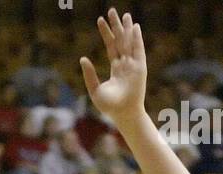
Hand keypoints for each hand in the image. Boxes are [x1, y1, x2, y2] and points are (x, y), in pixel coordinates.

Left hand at [80, 9, 146, 125]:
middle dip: (116, 26)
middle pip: (120, 40)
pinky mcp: (140, 67)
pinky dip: (137, 38)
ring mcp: (133, 65)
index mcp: (116, 68)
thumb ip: (89, 75)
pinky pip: (138, 50)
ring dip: (127, 28)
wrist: (123, 114)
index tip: (100, 20)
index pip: (111, 46)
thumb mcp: (95, 90)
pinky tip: (135, 27)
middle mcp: (126, 64)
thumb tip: (82, 58)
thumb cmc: (109, 107)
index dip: (106, 33)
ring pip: (129, 42)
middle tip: (112, 10)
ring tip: (124, 14)